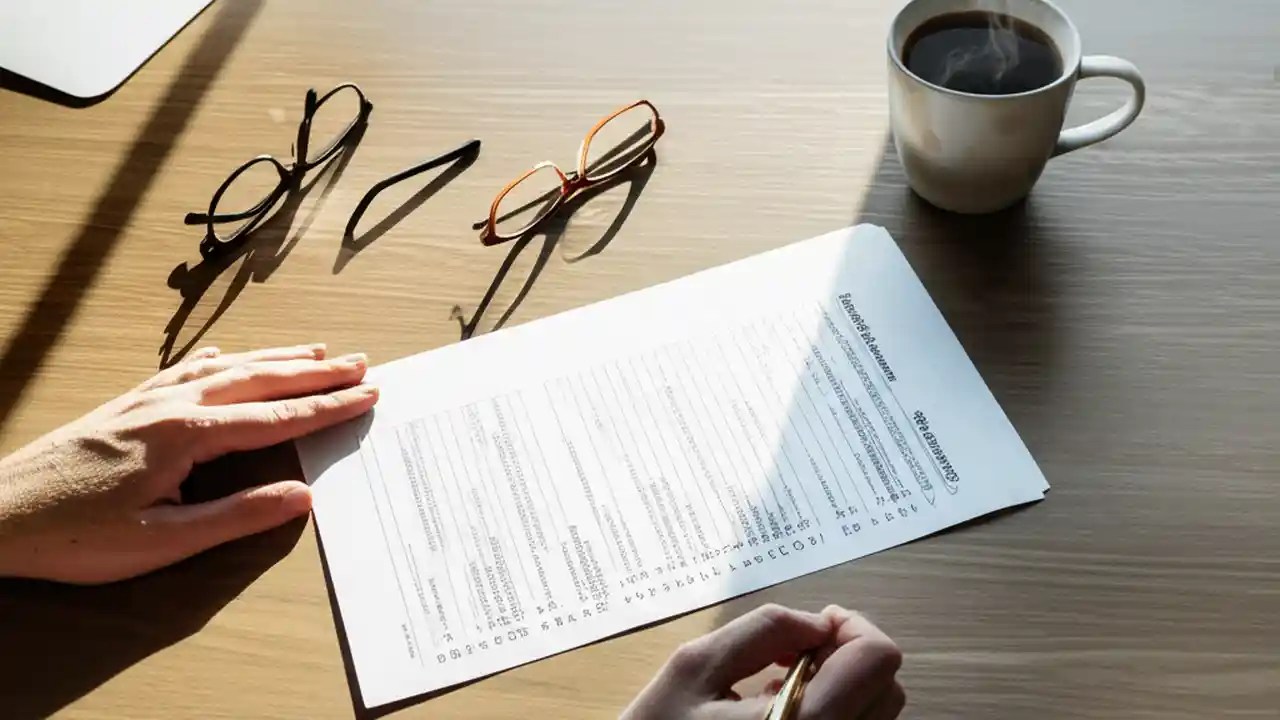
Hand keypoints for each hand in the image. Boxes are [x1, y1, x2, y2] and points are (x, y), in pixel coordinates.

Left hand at [0, 344, 377, 583]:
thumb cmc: (75, 535)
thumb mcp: (162, 541)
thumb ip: (236, 515)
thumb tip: (302, 495)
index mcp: (188, 435)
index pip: (277, 418)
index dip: (328, 408)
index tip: (368, 396)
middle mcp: (172, 404)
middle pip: (260, 380)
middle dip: (315, 374)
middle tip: (362, 364)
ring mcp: (145, 398)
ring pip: (226, 367)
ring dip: (275, 359)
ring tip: (316, 352)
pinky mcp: (123, 404)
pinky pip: (183, 369)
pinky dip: (215, 360)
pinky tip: (222, 355)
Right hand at [621, 603, 903, 719]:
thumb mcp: (693, 668)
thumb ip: (764, 631)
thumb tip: (820, 623)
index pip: (878, 660)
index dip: (852, 627)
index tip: (816, 626)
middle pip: (887, 689)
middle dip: (846, 657)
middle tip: (792, 655)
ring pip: (876, 718)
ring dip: (841, 689)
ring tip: (779, 691)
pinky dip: (832, 716)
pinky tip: (782, 717)